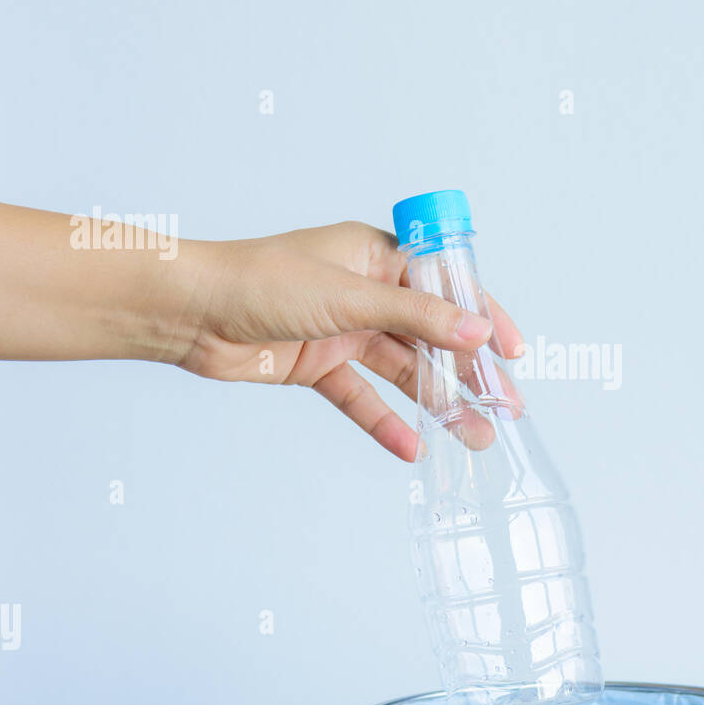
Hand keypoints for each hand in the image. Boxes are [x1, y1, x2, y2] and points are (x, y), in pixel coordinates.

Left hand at [178, 221, 523, 460]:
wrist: (189, 312)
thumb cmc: (262, 281)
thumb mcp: (351, 297)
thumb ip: (417, 318)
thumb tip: (477, 332)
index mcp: (378, 257)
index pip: (447, 288)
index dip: (484, 319)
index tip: (513, 352)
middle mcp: (366, 292)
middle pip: (430, 336)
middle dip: (468, 372)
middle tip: (504, 406)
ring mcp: (343, 331)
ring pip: (402, 371)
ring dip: (438, 403)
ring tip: (474, 436)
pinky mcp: (318, 366)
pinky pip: (362, 398)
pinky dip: (385, 422)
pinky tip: (412, 447)